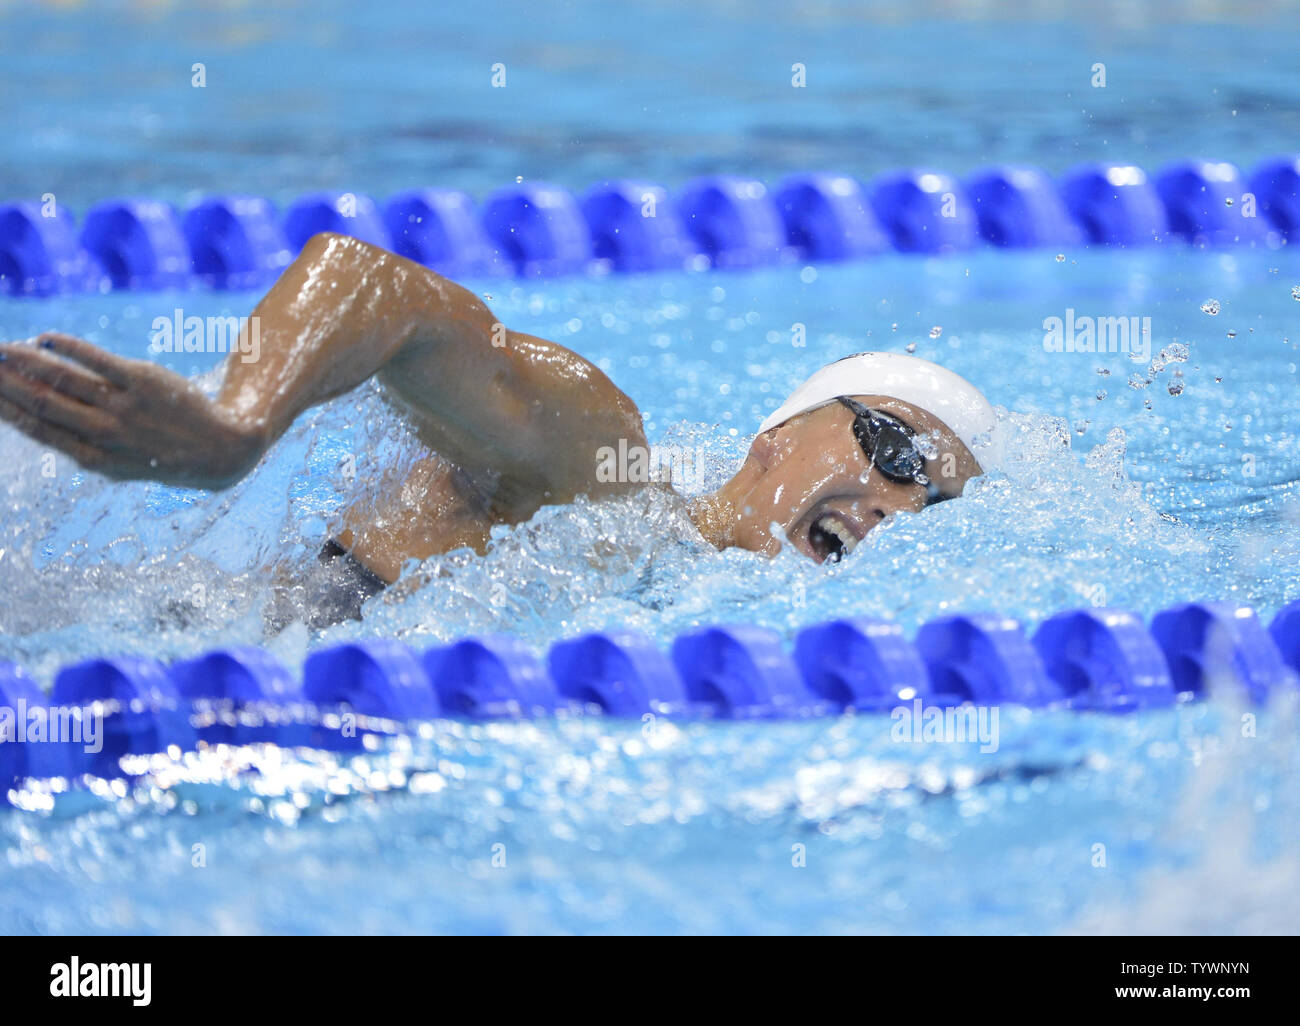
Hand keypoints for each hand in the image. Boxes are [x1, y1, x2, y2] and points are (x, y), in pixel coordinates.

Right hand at [0, 332, 264, 489]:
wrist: (219, 451)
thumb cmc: (159, 454)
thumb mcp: (117, 461)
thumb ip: (77, 441)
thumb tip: (32, 417)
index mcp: (94, 458)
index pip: (38, 430)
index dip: (6, 410)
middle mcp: (106, 434)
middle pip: (43, 404)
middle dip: (6, 383)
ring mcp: (125, 407)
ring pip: (63, 381)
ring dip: (27, 362)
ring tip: (2, 349)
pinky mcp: (144, 381)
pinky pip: (97, 360)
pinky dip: (67, 347)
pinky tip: (46, 339)